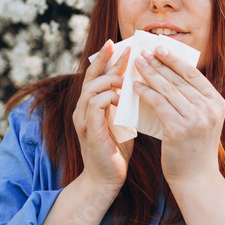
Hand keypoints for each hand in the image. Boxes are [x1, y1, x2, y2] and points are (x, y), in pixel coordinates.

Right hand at [73, 39, 133, 189]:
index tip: (119, 44)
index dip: (106, 60)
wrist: (106, 180)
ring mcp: (83, 120)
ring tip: (125, 78)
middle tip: (123, 48)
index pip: (96, 76)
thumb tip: (141, 84)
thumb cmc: (117, 151)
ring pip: (92, 89)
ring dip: (110, 80)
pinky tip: (122, 97)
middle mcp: (83, 110)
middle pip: (91, 77)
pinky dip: (109, 98)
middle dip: (107, 61)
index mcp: (91, 106)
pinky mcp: (89, 131)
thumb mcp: (122, 122)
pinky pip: (95, 106)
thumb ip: (124, 104)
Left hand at [133, 45, 224, 185]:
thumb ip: (193, 100)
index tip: (159, 48)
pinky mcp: (179, 129)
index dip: (174, 59)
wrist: (196, 179)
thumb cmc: (194, 149)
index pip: (193, 74)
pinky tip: (135, 86)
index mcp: (217, 103)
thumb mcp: (201, 121)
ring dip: (150, 74)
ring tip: (136, 64)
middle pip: (179, 79)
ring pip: (168, 89)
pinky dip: (146, 92)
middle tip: (143, 52)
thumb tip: (170, 75)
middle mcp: (209, 109)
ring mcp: (196, 119)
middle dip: (158, 63)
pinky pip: (159, 104)